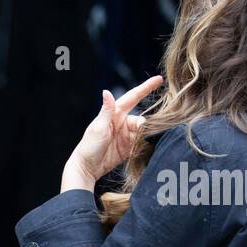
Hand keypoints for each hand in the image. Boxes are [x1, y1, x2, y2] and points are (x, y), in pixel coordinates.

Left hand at [61, 75, 163, 191]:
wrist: (86, 167)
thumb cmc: (88, 146)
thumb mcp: (98, 127)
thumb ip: (106, 110)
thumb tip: (106, 91)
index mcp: (115, 114)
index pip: (133, 97)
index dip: (146, 88)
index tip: (160, 79)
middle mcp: (122, 123)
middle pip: (141, 120)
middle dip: (144, 126)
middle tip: (141, 134)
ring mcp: (126, 136)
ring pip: (143, 133)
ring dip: (144, 138)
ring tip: (137, 145)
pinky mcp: (128, 148)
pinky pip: (141, 144)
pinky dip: (143, 146)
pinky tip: (141, 150)